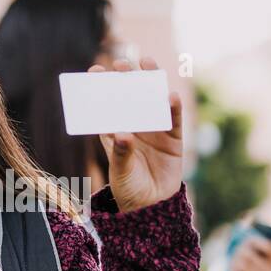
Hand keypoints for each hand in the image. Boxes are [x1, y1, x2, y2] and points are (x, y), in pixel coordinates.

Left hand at [91, 56, 182, 212]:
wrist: (153, 207)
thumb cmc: (130, 188)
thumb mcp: (121, 171)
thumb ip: (121, 152)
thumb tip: (123, 133)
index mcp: (116, 132)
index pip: (107, 105)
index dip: (102, 87)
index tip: (95, 70)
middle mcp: (136, 126)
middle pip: (131, 96)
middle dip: (127, 78)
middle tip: (122, 63)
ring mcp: (155, 131)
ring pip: (154, 100)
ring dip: (152, 82)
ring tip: (148, 63)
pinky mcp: (174, 139)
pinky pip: (174, 119)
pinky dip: (174, 107)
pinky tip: (171, 95)